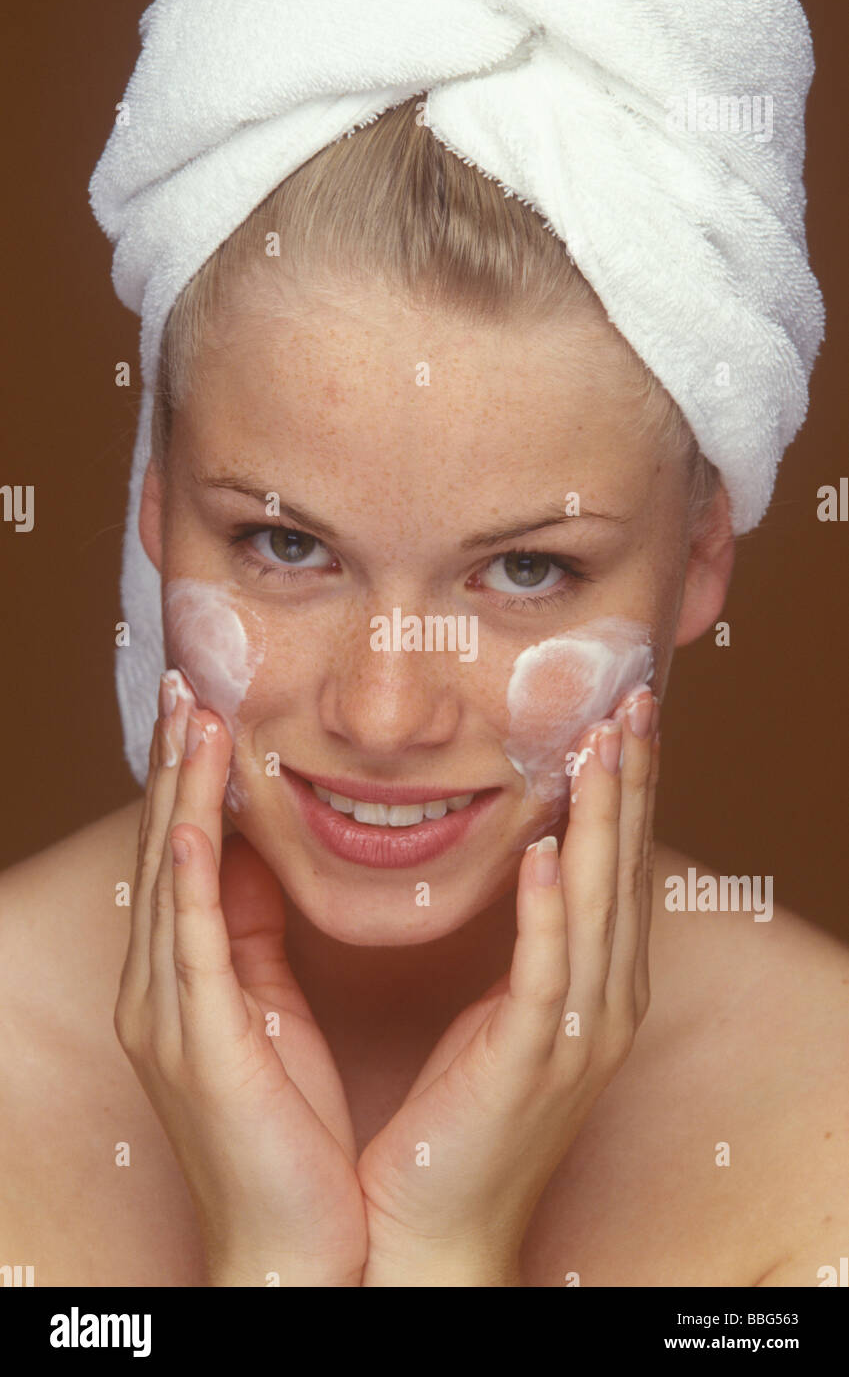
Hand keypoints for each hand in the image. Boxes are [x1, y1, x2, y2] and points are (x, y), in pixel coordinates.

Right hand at [115, 669, 366, 1285]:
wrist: (294, 1244)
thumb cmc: (290, 1130)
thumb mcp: (266, 1012)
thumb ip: (254, 935)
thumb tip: (262, 855)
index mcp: (184, 980)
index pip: (187, 854)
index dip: (191, 779)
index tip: (206, 707)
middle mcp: (160, 987)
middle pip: (168, 850)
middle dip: (175, 766)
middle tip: (187, 685)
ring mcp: (169, 1015)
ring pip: (173, 878)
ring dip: (181, 795)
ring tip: (193, 717)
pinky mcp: (197, 1044)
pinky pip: (193, 942)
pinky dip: (193, 874)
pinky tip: (198, 818)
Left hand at [356, 685, 659, 1285]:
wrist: (429, 1226)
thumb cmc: (456, 1114)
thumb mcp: (499, 1009)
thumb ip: (521, 937)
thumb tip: (518, 853)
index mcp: (595, 989)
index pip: (617, 867)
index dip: (626, 789)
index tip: (621, 714)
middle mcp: (603, 1005)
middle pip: (624, 872)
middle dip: (631, 781)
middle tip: (633, 699)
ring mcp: (575, 1037)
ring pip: (598, 908)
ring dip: (604, 822)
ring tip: (602, 744)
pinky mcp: (531, 1065)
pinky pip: (547, 975)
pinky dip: (552, 910)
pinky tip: (548, 852)